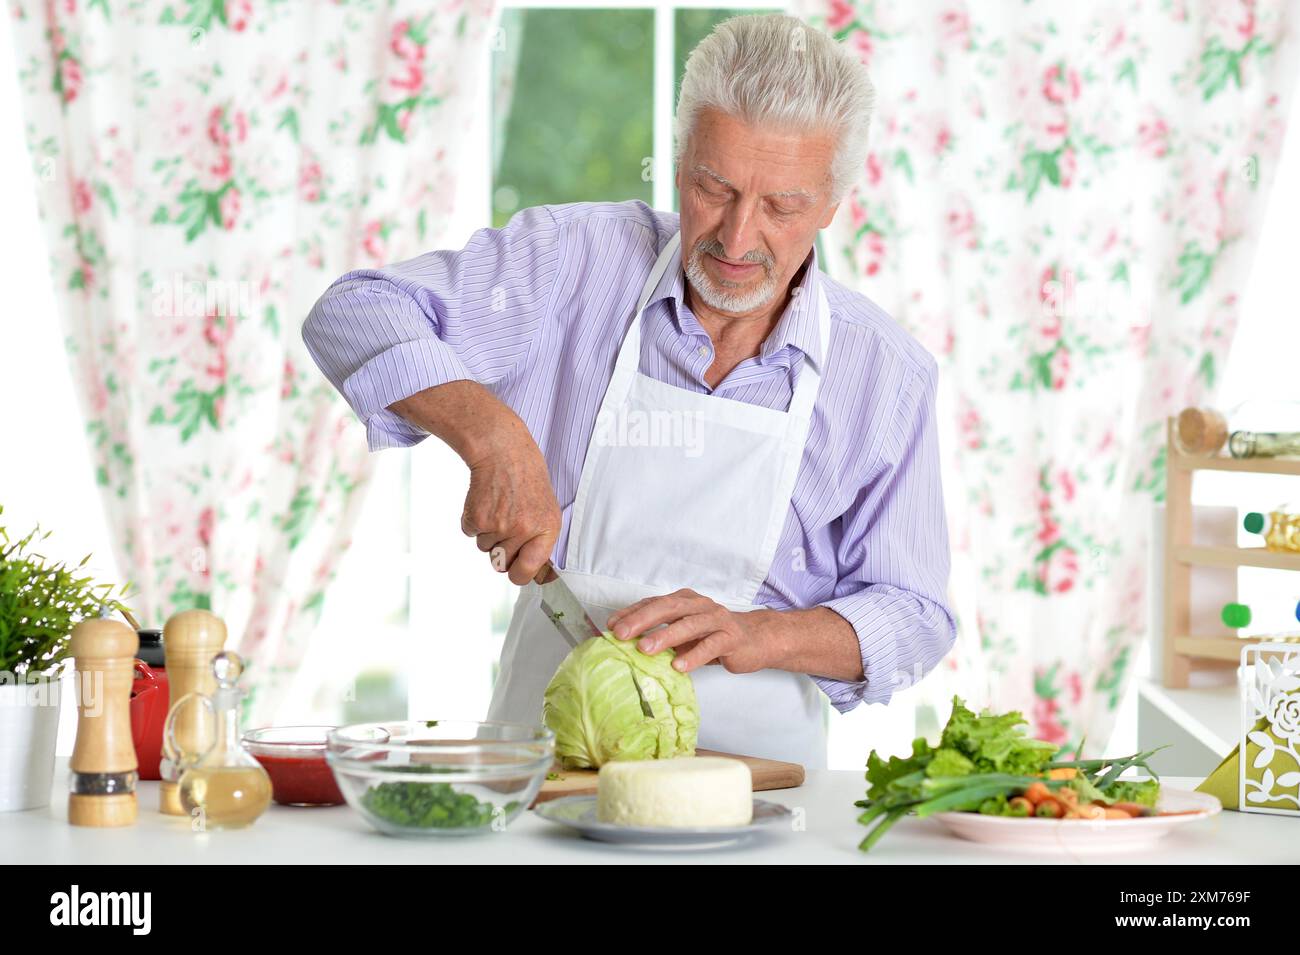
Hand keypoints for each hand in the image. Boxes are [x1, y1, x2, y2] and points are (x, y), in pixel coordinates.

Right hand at [459, 419, 560, 585]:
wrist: (502, 450)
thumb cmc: (526, 477)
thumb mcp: (546, 508)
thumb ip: (541, 542)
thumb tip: (537, 574)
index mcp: (547, 529)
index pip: (528, 571)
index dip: (518, 573)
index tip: (515, 570)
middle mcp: (524, 530)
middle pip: (501, 564)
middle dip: (500, 550)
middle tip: (505, 525)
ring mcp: (500, 526)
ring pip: (485, 548)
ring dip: (488, 532)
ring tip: (499, 506)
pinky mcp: (477, 519)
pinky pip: (470, 534)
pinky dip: (474, 520)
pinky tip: (486, 501)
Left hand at [605, 589, 779, 673]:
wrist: (756, 640)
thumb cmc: (714, 637)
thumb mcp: (684, 635)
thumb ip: (661, 637)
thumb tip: (626, 648)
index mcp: (685, 601)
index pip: (654, 603)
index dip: (632, 612)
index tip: (610, 625)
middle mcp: (700, 605)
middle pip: (669, 608)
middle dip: (642, 620)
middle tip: (621, 634)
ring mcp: (717, 620)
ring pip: (689, 624)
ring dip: (665, 637)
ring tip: (645, 649)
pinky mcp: (732, 638)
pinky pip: (711, 645)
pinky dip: (694, 655)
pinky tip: (679, 666)